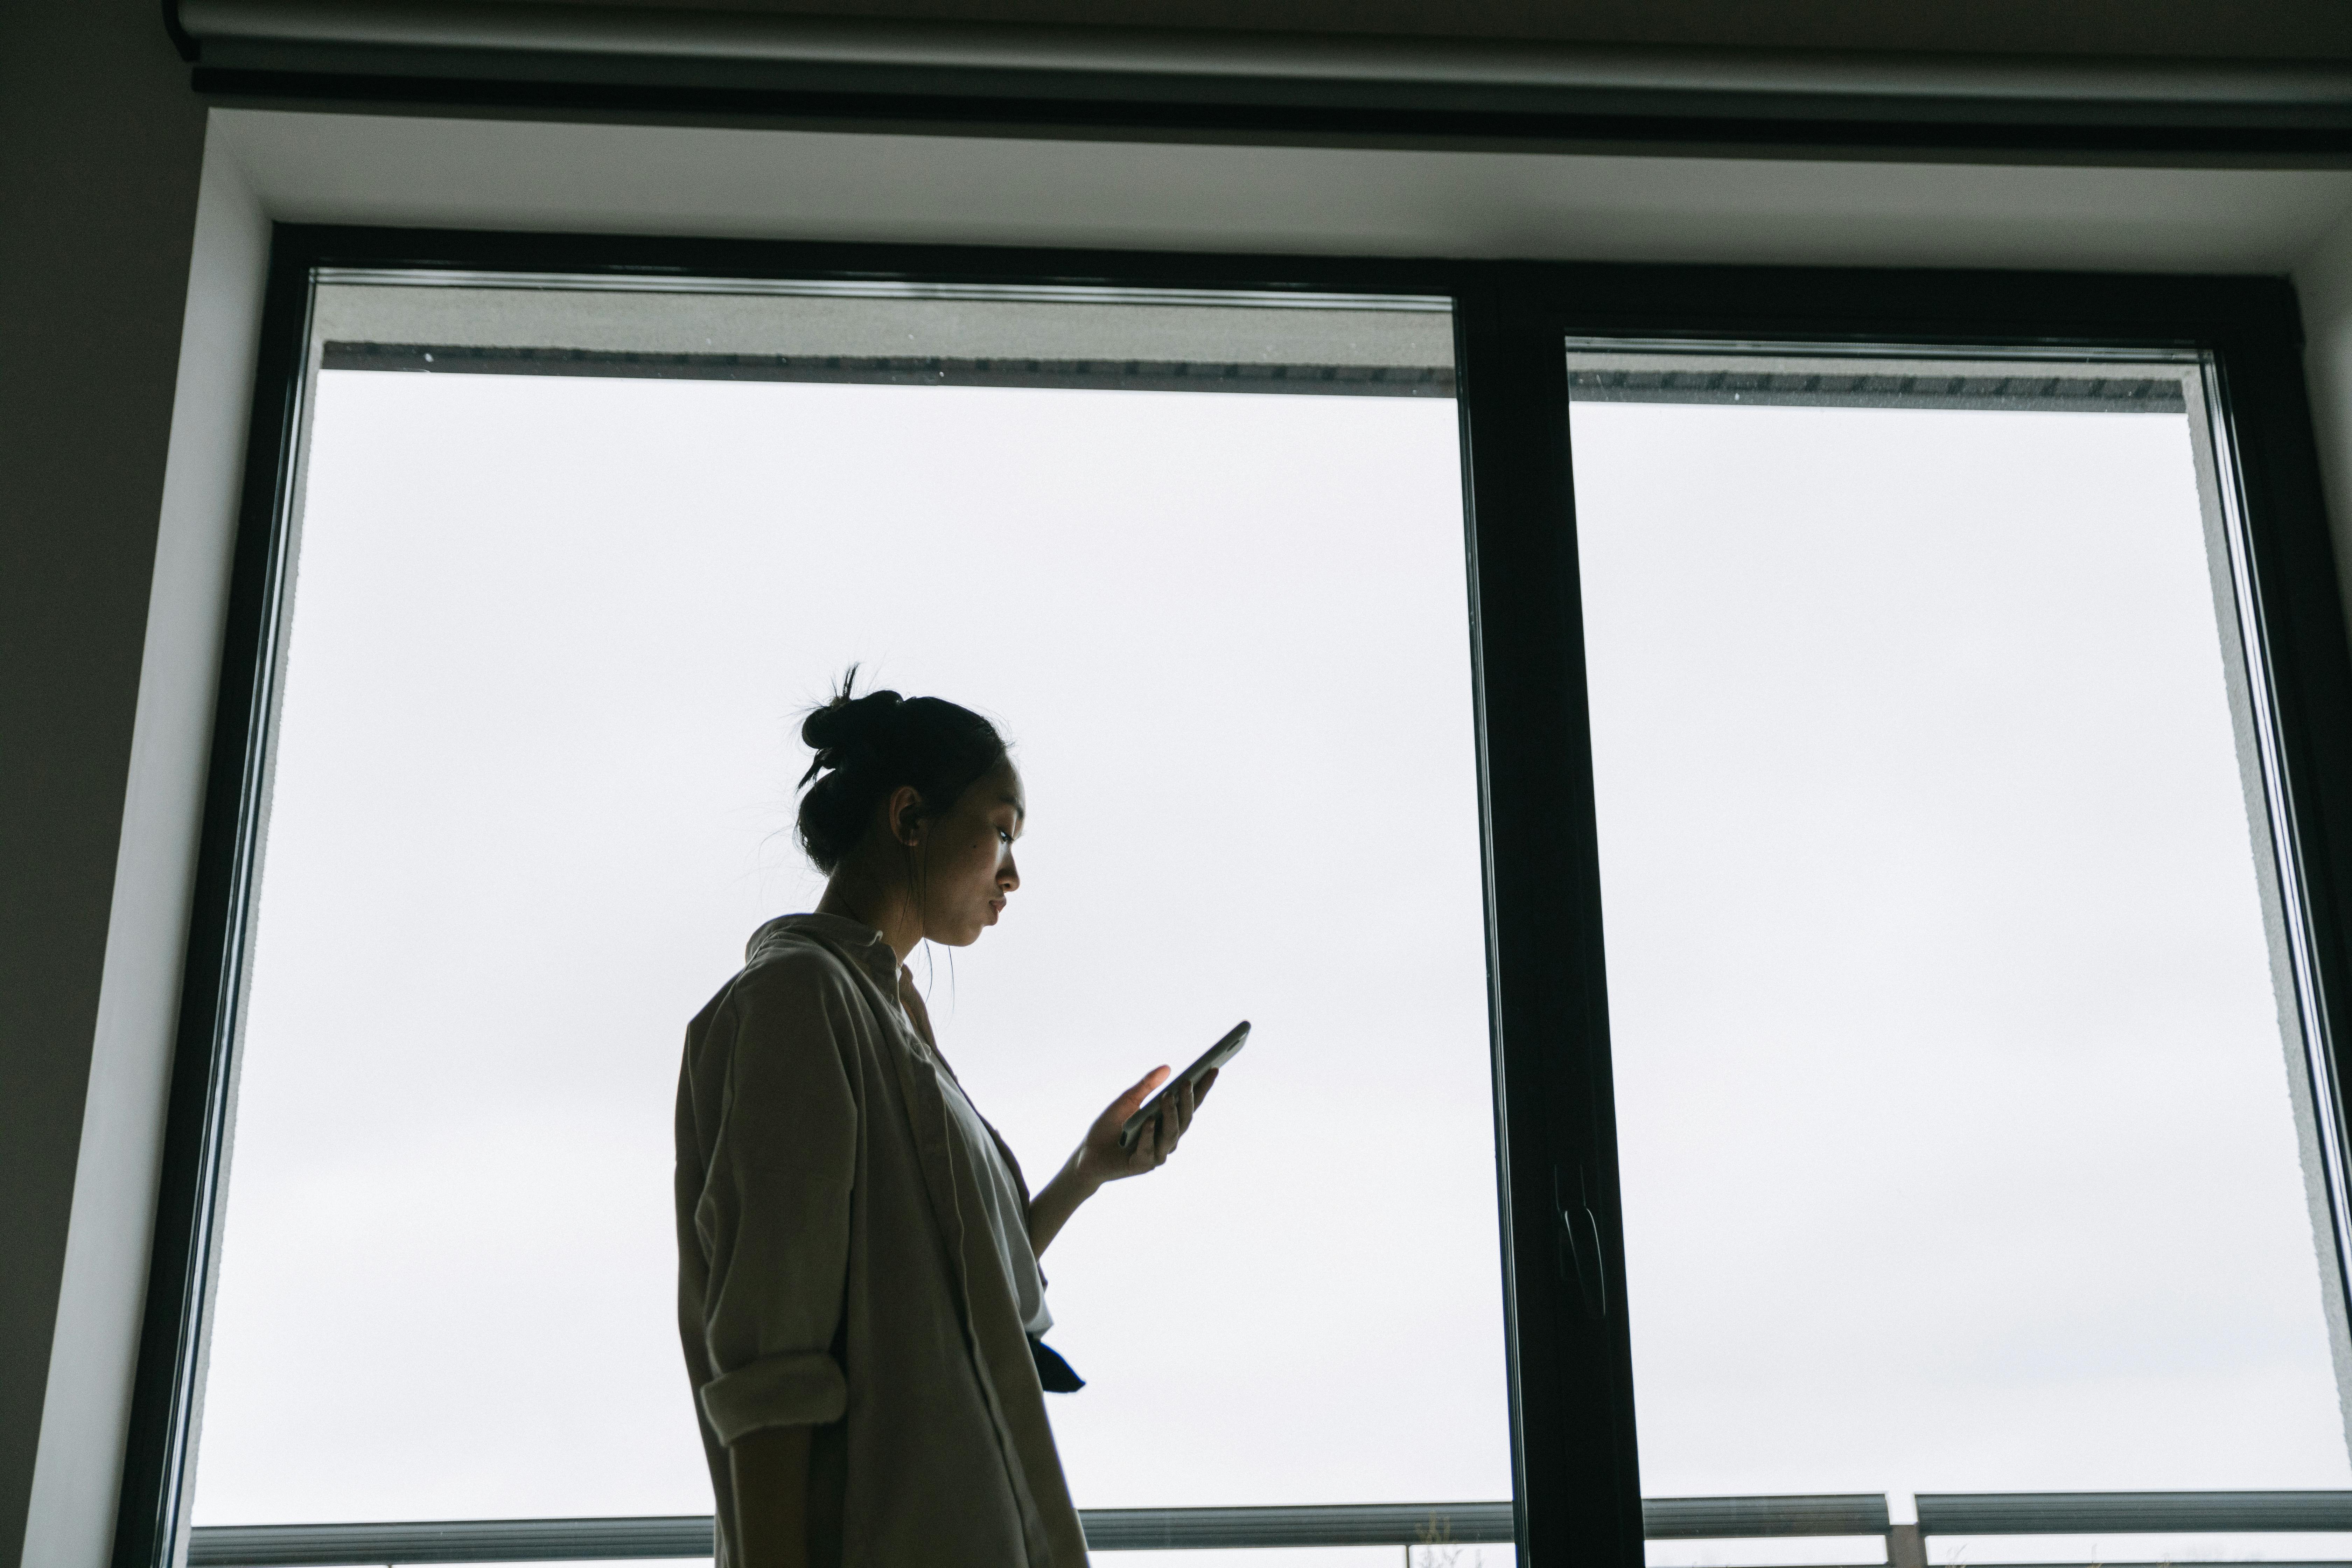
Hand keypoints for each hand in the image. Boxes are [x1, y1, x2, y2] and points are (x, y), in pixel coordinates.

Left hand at [1029, 1065, 1218, 1257]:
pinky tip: (1148, 1121)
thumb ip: (1146, 1086)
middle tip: (1188, 1081)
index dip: (1202, 1089)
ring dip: (1171, 1115)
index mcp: (1167, 1123)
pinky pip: (1149, 1150)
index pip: (1188, 1105)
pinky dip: (1149, 1135)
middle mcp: (1166, 1140)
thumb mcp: (1127, 1101)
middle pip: (1185, 1120)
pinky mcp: (1141, 1166)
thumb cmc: (1110, 1127)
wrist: (1087, 1154)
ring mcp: (1156, 1155)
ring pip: (1171, 1135)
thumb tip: (1167, 1067)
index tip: (1213, 1069)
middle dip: (1188, 1100)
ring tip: (1168, 1096)